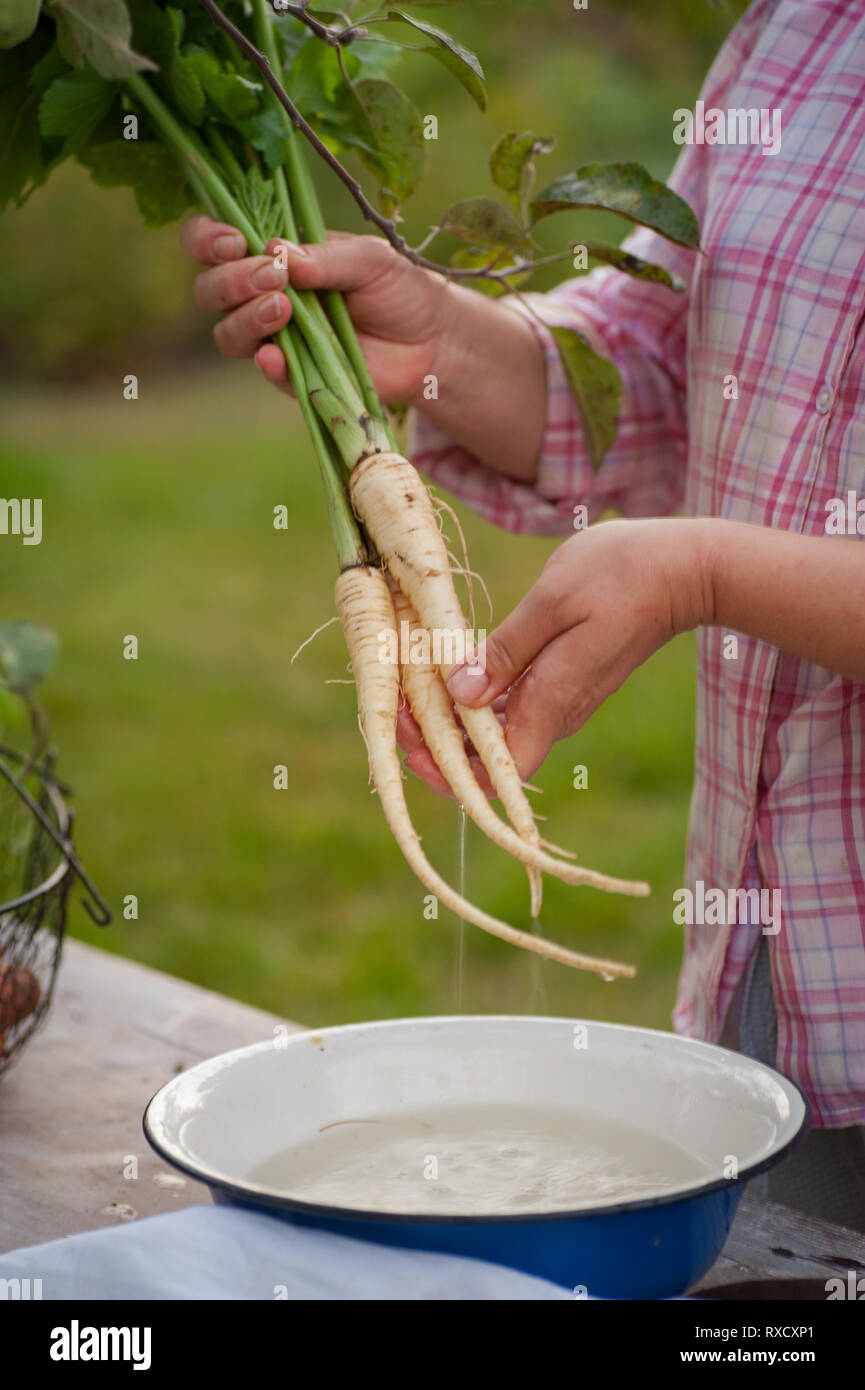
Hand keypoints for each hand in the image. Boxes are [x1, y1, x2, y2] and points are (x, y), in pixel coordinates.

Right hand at [179, 215, 449, 405]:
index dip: (206, 239)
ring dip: (244, 318)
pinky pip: (266, 371)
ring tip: (283, 309)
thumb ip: (323, 257)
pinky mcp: (295, 375)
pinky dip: (267, 363)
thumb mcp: (368, 259)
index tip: (233, 240)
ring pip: (226, 334)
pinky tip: (277, 353)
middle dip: (230, 280)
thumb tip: (275, 252)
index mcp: (272, 255)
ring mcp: (274, 338)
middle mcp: (260, 296)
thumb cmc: (398, 289)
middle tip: (272, 275)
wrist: (431, 342)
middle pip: (209, 289)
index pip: (213, 242)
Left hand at [403, 518, 712, 793]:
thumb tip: (460, 695)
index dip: (446, 770)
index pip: (497, 774)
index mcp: (552, 703)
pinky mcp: (565, 679)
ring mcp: (562, 698)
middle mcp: (557, 713)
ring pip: (497, 730)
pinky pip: (513, 703)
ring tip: (410, 682)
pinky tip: (451, 666)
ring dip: (451, 715)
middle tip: (394, 703)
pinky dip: (477, 694)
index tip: (409, 739)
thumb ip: (506, 652)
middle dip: (435, 739)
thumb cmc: (624, 573)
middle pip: (488, 756)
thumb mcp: (553, 602)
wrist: (689, 568)